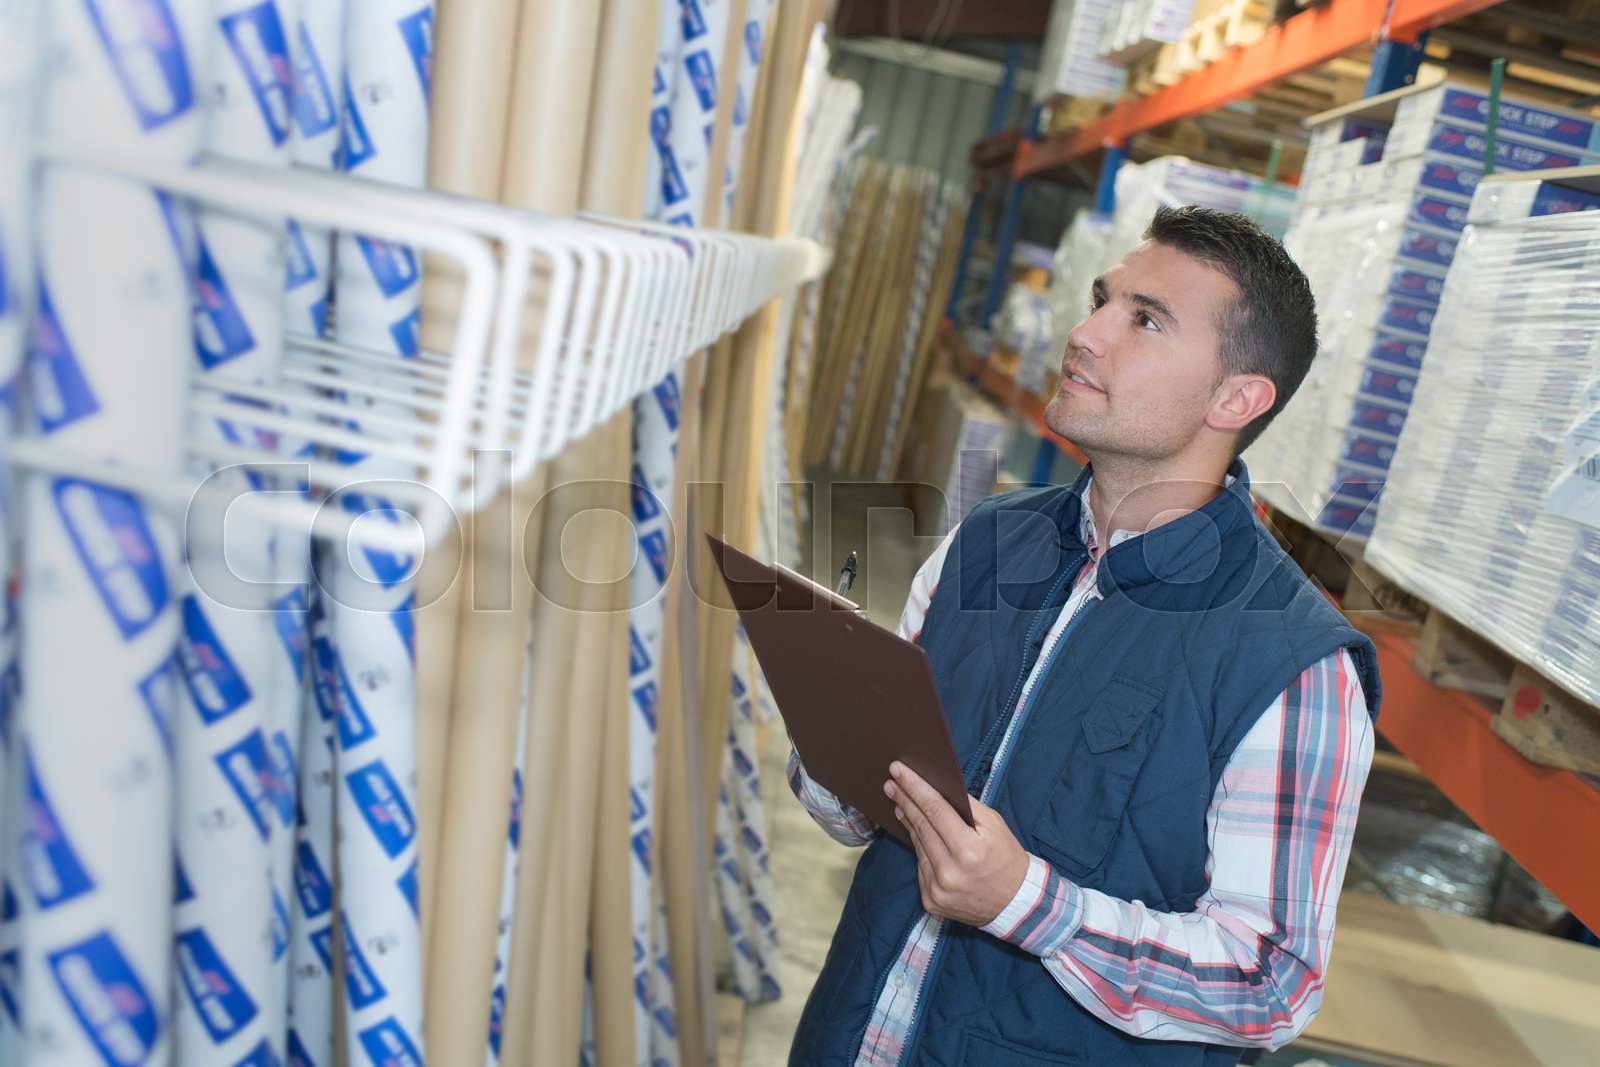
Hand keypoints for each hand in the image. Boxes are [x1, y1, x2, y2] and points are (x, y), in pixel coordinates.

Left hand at [885, 761, 1028, 926]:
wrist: (1015, 903)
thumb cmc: (1006, 858)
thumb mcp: (995, 826)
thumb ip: (967, 806)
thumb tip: (937, 788)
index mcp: (968, 850)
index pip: (934, 810)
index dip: (915, 788)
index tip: (898, 770)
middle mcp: (949, 871)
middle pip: (921, 826)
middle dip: (904, 800)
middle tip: (891, 783)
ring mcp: (937, 888)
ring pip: (917, 845)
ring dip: (907, 821)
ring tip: (899, 803)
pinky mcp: (930, 900)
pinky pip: (920, 865)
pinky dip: (919, 846)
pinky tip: (915, 831)